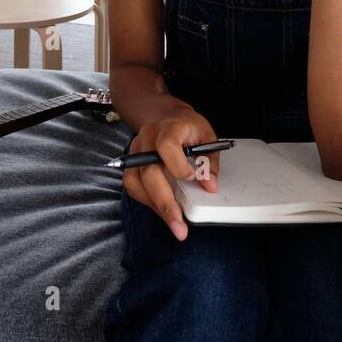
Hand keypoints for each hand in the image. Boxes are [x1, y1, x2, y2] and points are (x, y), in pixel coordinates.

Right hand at [123, 101, 219, 241]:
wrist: (167, 116)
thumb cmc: (188, 127)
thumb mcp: (207, 136)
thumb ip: (209, 160)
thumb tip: (210, 186)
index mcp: (169, 128)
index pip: (166, 146)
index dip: (177, 166)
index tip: (191, 178)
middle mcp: (147, 139)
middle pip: (149, 172)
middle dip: (165, 202)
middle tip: (179, 225)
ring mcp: (136, 151)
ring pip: (136, 183)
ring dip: (155, 206)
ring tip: (173, 223)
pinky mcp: (131, 164)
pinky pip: (134, 187)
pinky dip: (149, 202)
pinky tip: (164, 211)